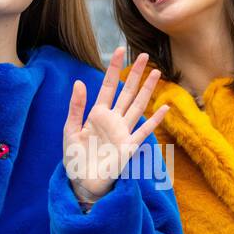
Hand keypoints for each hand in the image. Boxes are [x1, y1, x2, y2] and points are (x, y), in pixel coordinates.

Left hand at [62, 46, 169, 201]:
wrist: (82, 182)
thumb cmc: (74, 158)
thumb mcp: (70, 130)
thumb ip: (76, 107)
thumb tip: (79, 82)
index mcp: (97, 114)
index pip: (108, 86)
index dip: (114, 68)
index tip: (120, 50)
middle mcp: (113, 120)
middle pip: (127, 91)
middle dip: (136, 74)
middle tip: (145, 55)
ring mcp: (123, 132)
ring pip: (138, 106)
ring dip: (147, 90)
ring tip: (157, 73)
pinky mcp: (129, 147)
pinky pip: (144, 131)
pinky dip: (154, 120)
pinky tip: (164, 108)